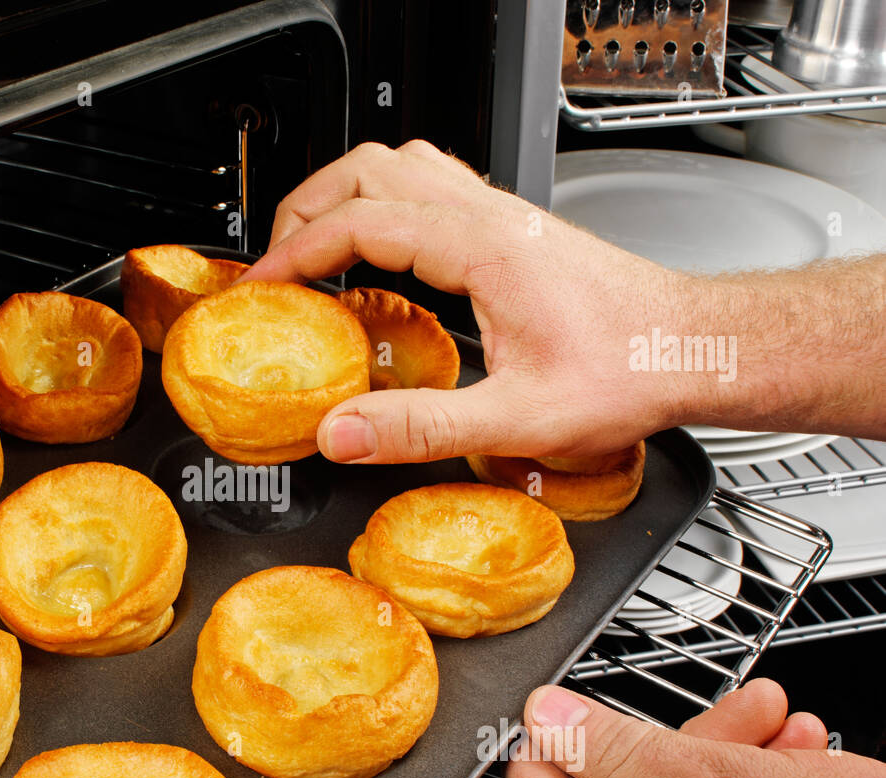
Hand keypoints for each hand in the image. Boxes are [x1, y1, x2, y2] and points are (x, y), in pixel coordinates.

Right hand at [242, 141, 885, 459]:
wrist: (693, 349)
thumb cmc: (630, 370)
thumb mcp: (518, 419)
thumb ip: (420, 428)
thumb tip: (343, 433)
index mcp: (483, 248)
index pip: (362, 220)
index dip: (298, 249)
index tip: (264, 283)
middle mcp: (491, 217)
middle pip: (371, 166)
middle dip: (308, 206)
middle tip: (277, 260)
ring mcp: (503, 215)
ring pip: (403, 164)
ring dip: (347, 195)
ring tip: (315, 247)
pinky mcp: (514, 230)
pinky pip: (432, 188)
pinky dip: (386, 206)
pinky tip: (382, 256)